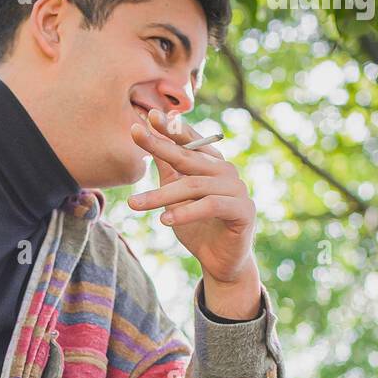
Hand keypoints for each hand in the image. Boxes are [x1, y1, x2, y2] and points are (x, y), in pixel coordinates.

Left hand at [127, 110, 257, 290]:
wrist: (221, 262)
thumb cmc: (198, 227)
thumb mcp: (176, 196)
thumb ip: (168, 170)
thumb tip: (150, 138)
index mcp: (211, 163)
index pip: (190, 140)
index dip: (170, 128)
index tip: (147, 116)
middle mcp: (226, 170)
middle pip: (188, 157)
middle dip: (160, 146)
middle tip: (135, 135)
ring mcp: (237, 189)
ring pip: (194, 185)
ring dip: (161, 195)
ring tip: (134, 204)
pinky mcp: (243, 210)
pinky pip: (211, 205)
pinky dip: (186, 213)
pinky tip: (164, 221)